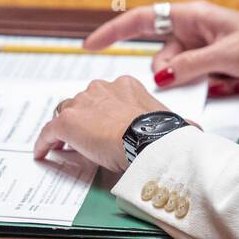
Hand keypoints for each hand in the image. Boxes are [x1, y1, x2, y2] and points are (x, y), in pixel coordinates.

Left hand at [34, 76, 171, 172]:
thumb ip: (179, 123)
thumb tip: (196, 130)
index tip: (104, 125)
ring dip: (65, 129)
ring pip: (65, 113)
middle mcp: (102, 88)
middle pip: (84, 101)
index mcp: (126, 84)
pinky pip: (49, 132)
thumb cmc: (163, 133)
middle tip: (85, 137)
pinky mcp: (67, 123)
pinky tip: (42, 153)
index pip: (106, 94)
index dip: (102, 111)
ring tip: (63, 146)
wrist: (148, 142)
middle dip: (83, 117)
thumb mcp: (172, 123)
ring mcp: (82, 104)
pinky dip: (44, 142)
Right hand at [82, 0, 238, 88]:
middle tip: (187, 81)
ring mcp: (201, 47)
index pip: (143, 18)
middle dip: (164, 71)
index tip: (90, 45)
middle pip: (158, 52)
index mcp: (192, 15)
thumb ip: (190, 65)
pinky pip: (189, 77)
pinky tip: (216, 86)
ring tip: (215, 81)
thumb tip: (159, 77)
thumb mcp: (226, 54)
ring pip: (173, 69)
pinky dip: (194, 86)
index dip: (114, 31)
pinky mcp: (210, 64)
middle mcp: (193, 29)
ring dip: (183, 81)